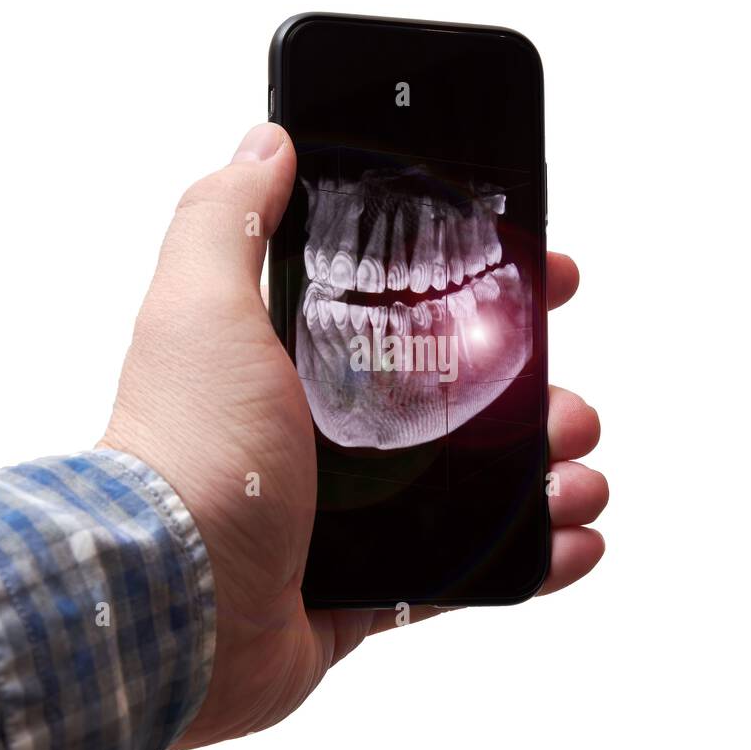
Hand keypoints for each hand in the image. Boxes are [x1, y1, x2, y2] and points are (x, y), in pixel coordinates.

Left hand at [101, 123, 607, 748]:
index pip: (408, 311)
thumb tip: (265, 141)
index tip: (542, 279)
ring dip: (545, 472)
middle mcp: (322, 438)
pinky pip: (463, 571)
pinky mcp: (365, 590)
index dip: (480, 292)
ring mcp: (347, 519)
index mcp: (295, 367)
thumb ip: (228, 219)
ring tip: (580, 471)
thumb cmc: (186, 453)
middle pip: (456, 399)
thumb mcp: (201, 308)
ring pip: (473, 485)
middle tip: (568, 398)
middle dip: (530, 391)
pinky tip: (575, 539)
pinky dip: (529, 558)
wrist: (170, 609)